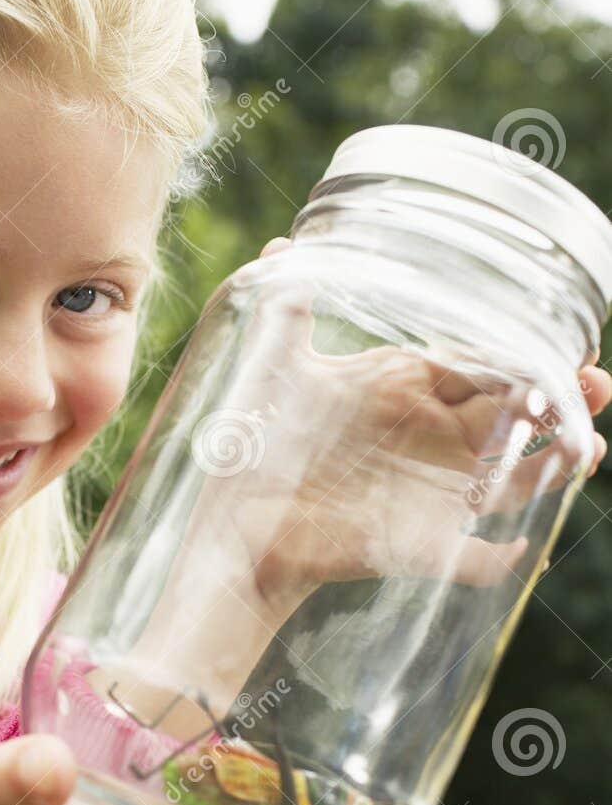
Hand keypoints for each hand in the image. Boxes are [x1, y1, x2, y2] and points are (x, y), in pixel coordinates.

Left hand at [188, 237, 609, 601]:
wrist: (229, 523)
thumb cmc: (250, 444)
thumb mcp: (271, 367)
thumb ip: (286, 307)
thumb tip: (275, 243)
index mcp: (410, 389)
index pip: (483, 364)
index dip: (524, 352)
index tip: (563, 337)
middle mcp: (433, 440)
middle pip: (517, 415)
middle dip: (563, 397)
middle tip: (595, 379)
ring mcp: (431, 496)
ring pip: (515, 482)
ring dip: (556, 467)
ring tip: (588, 448)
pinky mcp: (415, 548)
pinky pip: (472, 561)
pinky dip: (497, 560)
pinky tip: (514, 549)